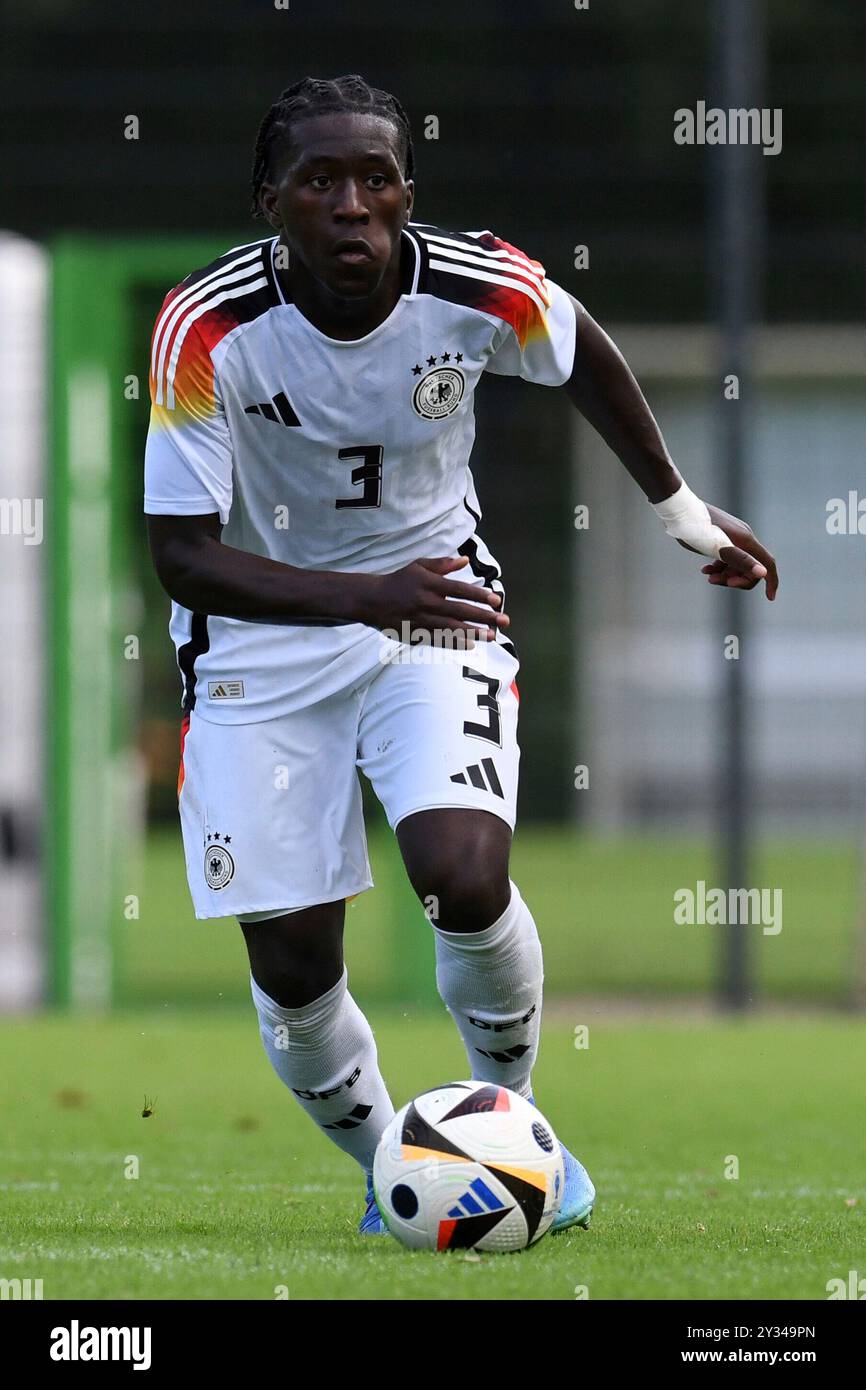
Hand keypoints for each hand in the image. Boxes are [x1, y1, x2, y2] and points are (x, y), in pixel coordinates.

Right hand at [359, 555, 509, 643]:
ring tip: (492, 636)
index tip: (496, 601)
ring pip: (452, 628)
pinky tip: (470, 644)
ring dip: (474, 632)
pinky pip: (439, 639)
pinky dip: (455, 642)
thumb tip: (465, 560)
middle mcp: (426, 602)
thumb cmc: (399, 581)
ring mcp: (421, 620)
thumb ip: (442, 564)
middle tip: (504, 621)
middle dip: (484, 616)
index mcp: (429, 584)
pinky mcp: (415, 633)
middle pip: (460, 610)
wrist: (371, 600)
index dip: (479, 595)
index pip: (459, 590)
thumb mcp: (419, 566)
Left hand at [680, 505, 777, 599]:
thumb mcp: (717, 548)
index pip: (768, 563)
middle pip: (750, 567)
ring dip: (724, 574)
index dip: (771, 581)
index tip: (770, 598)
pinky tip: (705, 570)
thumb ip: (741, 560)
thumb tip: (763, 573)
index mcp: (746, 541)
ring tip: (708, 577)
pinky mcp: (722, 537)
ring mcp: (733, 537)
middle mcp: (744, 538)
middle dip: (736, 579)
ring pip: (736, 564)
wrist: (679, 510)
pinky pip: (726, 557)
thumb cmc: (697, 529)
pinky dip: (718, 566)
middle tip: (714, 582)